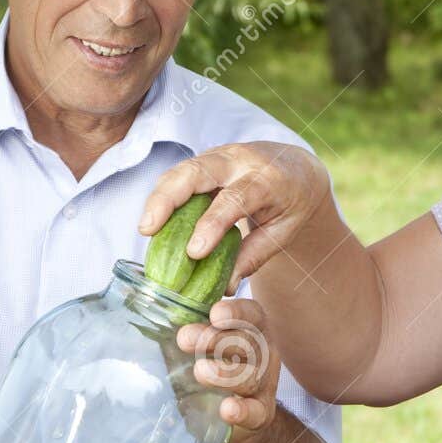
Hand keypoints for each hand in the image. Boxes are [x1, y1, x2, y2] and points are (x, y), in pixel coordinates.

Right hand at [138, 142, 332, 282]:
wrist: (295, 165)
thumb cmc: (291, 202)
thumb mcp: (285, 230)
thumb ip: (255, 255)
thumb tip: (225, 286)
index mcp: (269, 178)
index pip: (236, 198)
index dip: (212, 224)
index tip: (194, 252)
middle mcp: (242, 159)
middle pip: (197, 171)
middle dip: (168, 198)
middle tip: (148, 230)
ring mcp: (220, 156)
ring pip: (181, 170)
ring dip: (159, 198)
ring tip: (146, 229)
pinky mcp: (204, 160)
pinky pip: (178, 175)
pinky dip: (163, 196)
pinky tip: (154, 221)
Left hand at [176, 297, 280, 432]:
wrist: (232, 413)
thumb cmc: (210, 366)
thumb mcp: (197, 340)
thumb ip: (179, 320)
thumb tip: (136, 290)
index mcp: (250, 328)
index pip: (251, 314)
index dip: (236, 312)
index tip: (214, 313)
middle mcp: (261, 353)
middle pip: (247, 342)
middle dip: (216, 339)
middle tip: (185, 339)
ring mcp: (263, 384)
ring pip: (250, 376)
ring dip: (225, 373)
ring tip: (200, 370)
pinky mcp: (260, 413)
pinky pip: (256, 413)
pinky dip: (243, 411)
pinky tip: (227, 409)